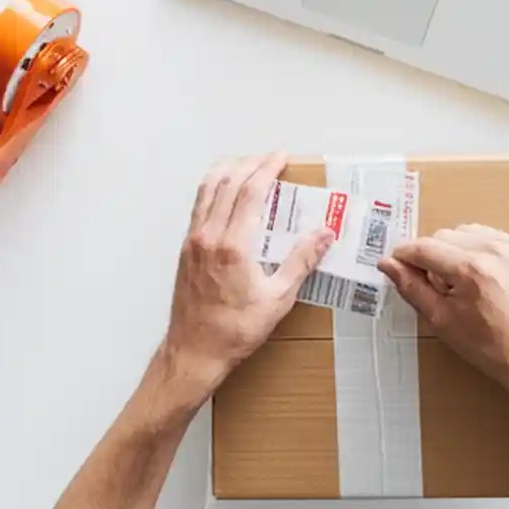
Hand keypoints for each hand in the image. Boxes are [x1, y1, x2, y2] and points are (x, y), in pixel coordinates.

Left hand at [163, 153, 333, 389]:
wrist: (194, 351)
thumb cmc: (235, 330)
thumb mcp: (278, 299)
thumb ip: (301, 261)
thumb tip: (323, 235)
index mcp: (233, 246)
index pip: (249, 192)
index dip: (266, 169)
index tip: (280, 158)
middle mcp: (208, 237)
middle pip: (227, 183)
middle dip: (250, 164)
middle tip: (269, 158)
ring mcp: (193, 240)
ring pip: (207, 189)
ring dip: (228, 171)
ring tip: (247, 164)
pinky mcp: (185, 248)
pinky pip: (198, 205)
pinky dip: (213, 188)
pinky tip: (224, 190)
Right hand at [378, 224, 508, 398]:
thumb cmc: (489, 346)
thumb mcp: (441, 320)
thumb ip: (411, 287)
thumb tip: (388, 264)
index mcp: (470, 268)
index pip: (422, 247)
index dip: (405, 257)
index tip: (398, 267)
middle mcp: (492, 249)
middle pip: (442, 236)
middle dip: (432, 257)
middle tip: (439, 288)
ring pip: (463, 232)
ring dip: (453, 251)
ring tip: (461, 283)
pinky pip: (486, 235)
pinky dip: (475, 250)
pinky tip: (479, 276)